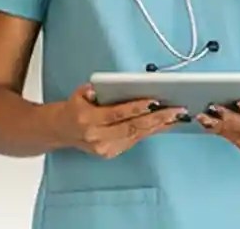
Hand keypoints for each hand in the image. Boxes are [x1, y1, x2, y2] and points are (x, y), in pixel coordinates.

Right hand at [55, 84, 187, 158]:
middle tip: (176, 110)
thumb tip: (108, 86)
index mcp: (88, 120)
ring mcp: (105, 148)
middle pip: (132, 128)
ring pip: (137, 136)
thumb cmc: (75, 108)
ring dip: (159, 126)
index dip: (136, 108)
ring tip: (177, 116)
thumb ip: (93, 90)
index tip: (154, 101)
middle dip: (157, 119)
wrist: (62, 130)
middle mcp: (97, 137)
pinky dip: (151, 131)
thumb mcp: (79, 93)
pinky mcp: (111, 153)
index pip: (117, 114)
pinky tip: (164, 123)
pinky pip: (135, 140)